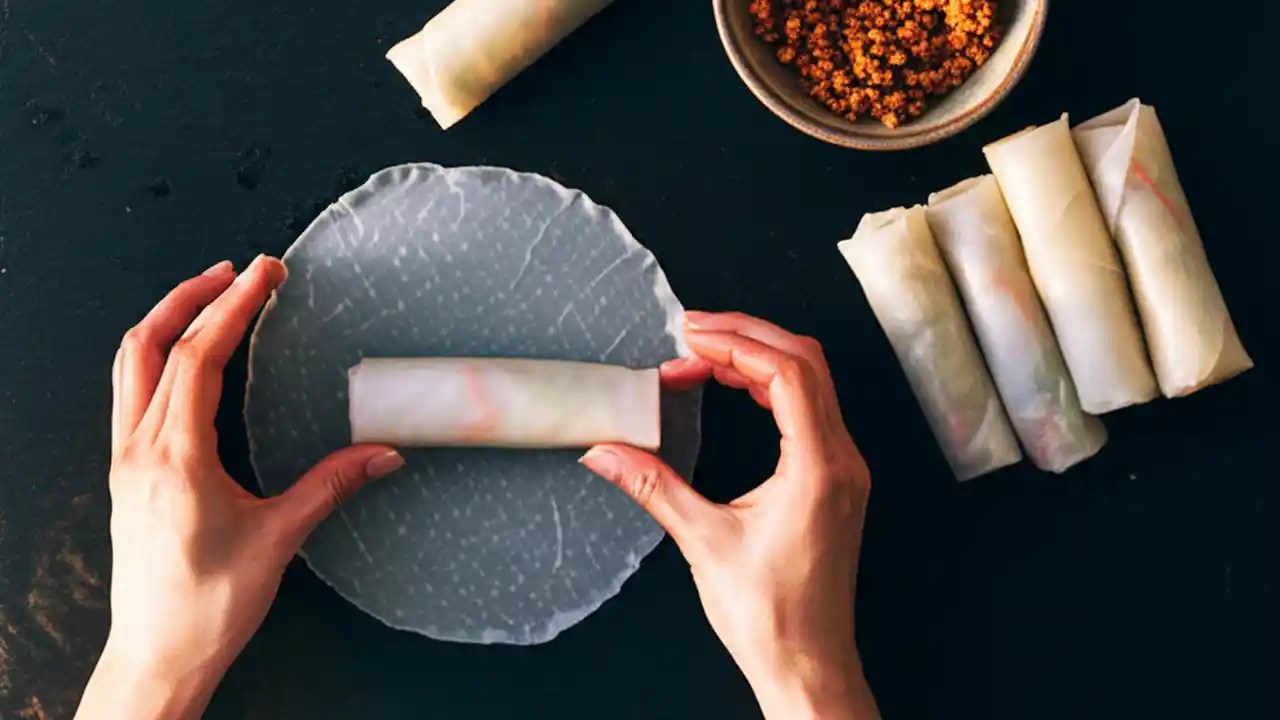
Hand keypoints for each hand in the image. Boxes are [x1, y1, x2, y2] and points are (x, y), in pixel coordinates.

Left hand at [77, 257, 404, 719]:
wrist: (158, 655)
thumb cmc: (207, 606)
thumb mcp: (279, 538)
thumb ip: (331, 486)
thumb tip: (383, 453)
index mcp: (175, 456)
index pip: (200, 356)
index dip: (234, 306)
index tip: (265, 273)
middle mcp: (140, 448)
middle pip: (152, 344)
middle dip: (195, 295)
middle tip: (241, 269)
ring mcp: (126, 459)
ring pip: (132, 364)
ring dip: (169, 319)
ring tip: (210, 294)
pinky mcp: (128, 473)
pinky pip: (131, 393)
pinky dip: (158, 356)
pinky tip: (187, 358)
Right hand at [582, 311, 878, 719]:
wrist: (808, 662)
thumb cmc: (769, 615)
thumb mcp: (702, 543)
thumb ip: (653, 486)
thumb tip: (605, 452)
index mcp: (817, 468)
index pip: (786, 374)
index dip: (737, 343)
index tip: (692, 336)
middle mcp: (841, 460)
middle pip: (806, 363)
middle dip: (749, 336)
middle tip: (694, 330)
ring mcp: (844, 469)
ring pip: (813, 382)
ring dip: (761, 358)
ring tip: (706, 355)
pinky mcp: (836, 480)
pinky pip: (812, 410)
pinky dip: (774, 387)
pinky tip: (737, 388)